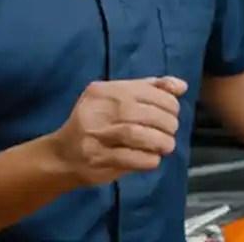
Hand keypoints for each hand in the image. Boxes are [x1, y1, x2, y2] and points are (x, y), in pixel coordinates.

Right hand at [47, 76, 187, 185]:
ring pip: (138, 134)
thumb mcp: (116, 99)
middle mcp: (98, 110)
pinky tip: (153, 158)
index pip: (145, 91)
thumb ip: (148, 89)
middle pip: (143, 113)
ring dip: (161, 141)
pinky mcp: (98, 159)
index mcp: (104, 90)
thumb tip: (181, 86)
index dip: (168, 102)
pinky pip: (131, 158)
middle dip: (167, 122)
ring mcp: (96, 135)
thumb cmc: (96, 122)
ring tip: (167, 145)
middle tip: (172, 130)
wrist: (62, 155)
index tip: (173, 112)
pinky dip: (149, 158)